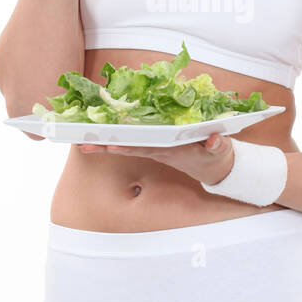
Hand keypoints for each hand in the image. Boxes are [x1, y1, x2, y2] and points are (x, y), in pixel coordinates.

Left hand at [78, 131, 234, 185]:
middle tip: (82, 144)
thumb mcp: (220, 151)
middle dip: (106, 146)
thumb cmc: (215, 157)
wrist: (213, 167)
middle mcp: (158, 149)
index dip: (130, 146)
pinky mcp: (155, 143)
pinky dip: (115, 137)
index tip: (113, 144)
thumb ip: (217, 145)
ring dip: (104, 143)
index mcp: (170, 151)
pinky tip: (100, 133)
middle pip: (128, 147)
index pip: (146, 148)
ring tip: (81, 141)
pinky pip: (132, 140)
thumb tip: (214, 140)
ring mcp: (154, 147)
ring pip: (126, 144)